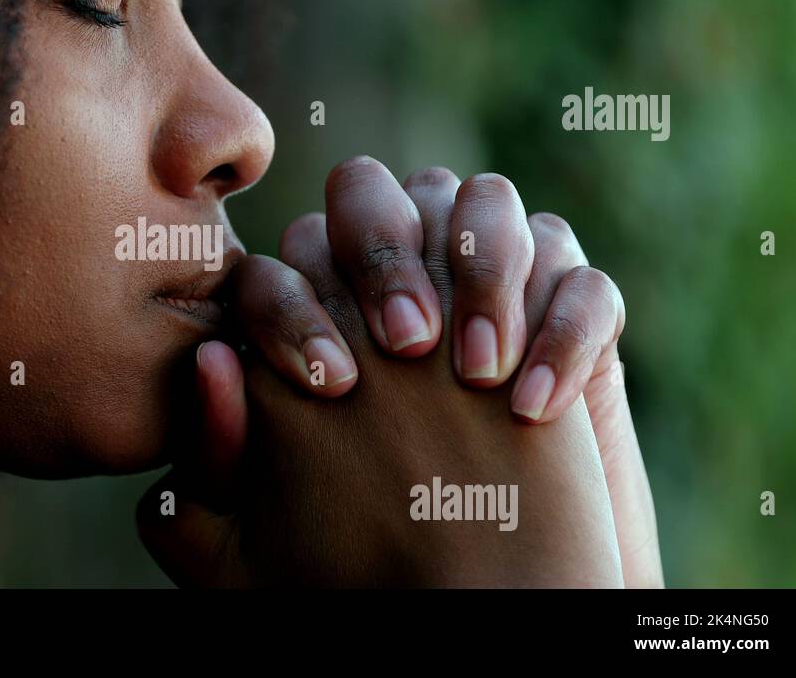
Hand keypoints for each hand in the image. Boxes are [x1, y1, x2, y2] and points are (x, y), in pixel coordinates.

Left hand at [141, 158, 657, 585]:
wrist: (482, 602)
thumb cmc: (357, 567)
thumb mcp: (254, 536)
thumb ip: (219, 453)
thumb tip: (213, 363)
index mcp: (319, 311)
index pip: (288, 256)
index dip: (301, 305)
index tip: (329, 384)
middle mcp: (401, 279)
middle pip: (374, 193)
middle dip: (386, 256)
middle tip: (406, 346)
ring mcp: (492, 287)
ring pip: (484, 202)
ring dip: (481, 270)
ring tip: (477, 372)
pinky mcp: (576, 321)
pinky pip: (582, 282)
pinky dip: (563, 329)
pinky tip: (533, 406)